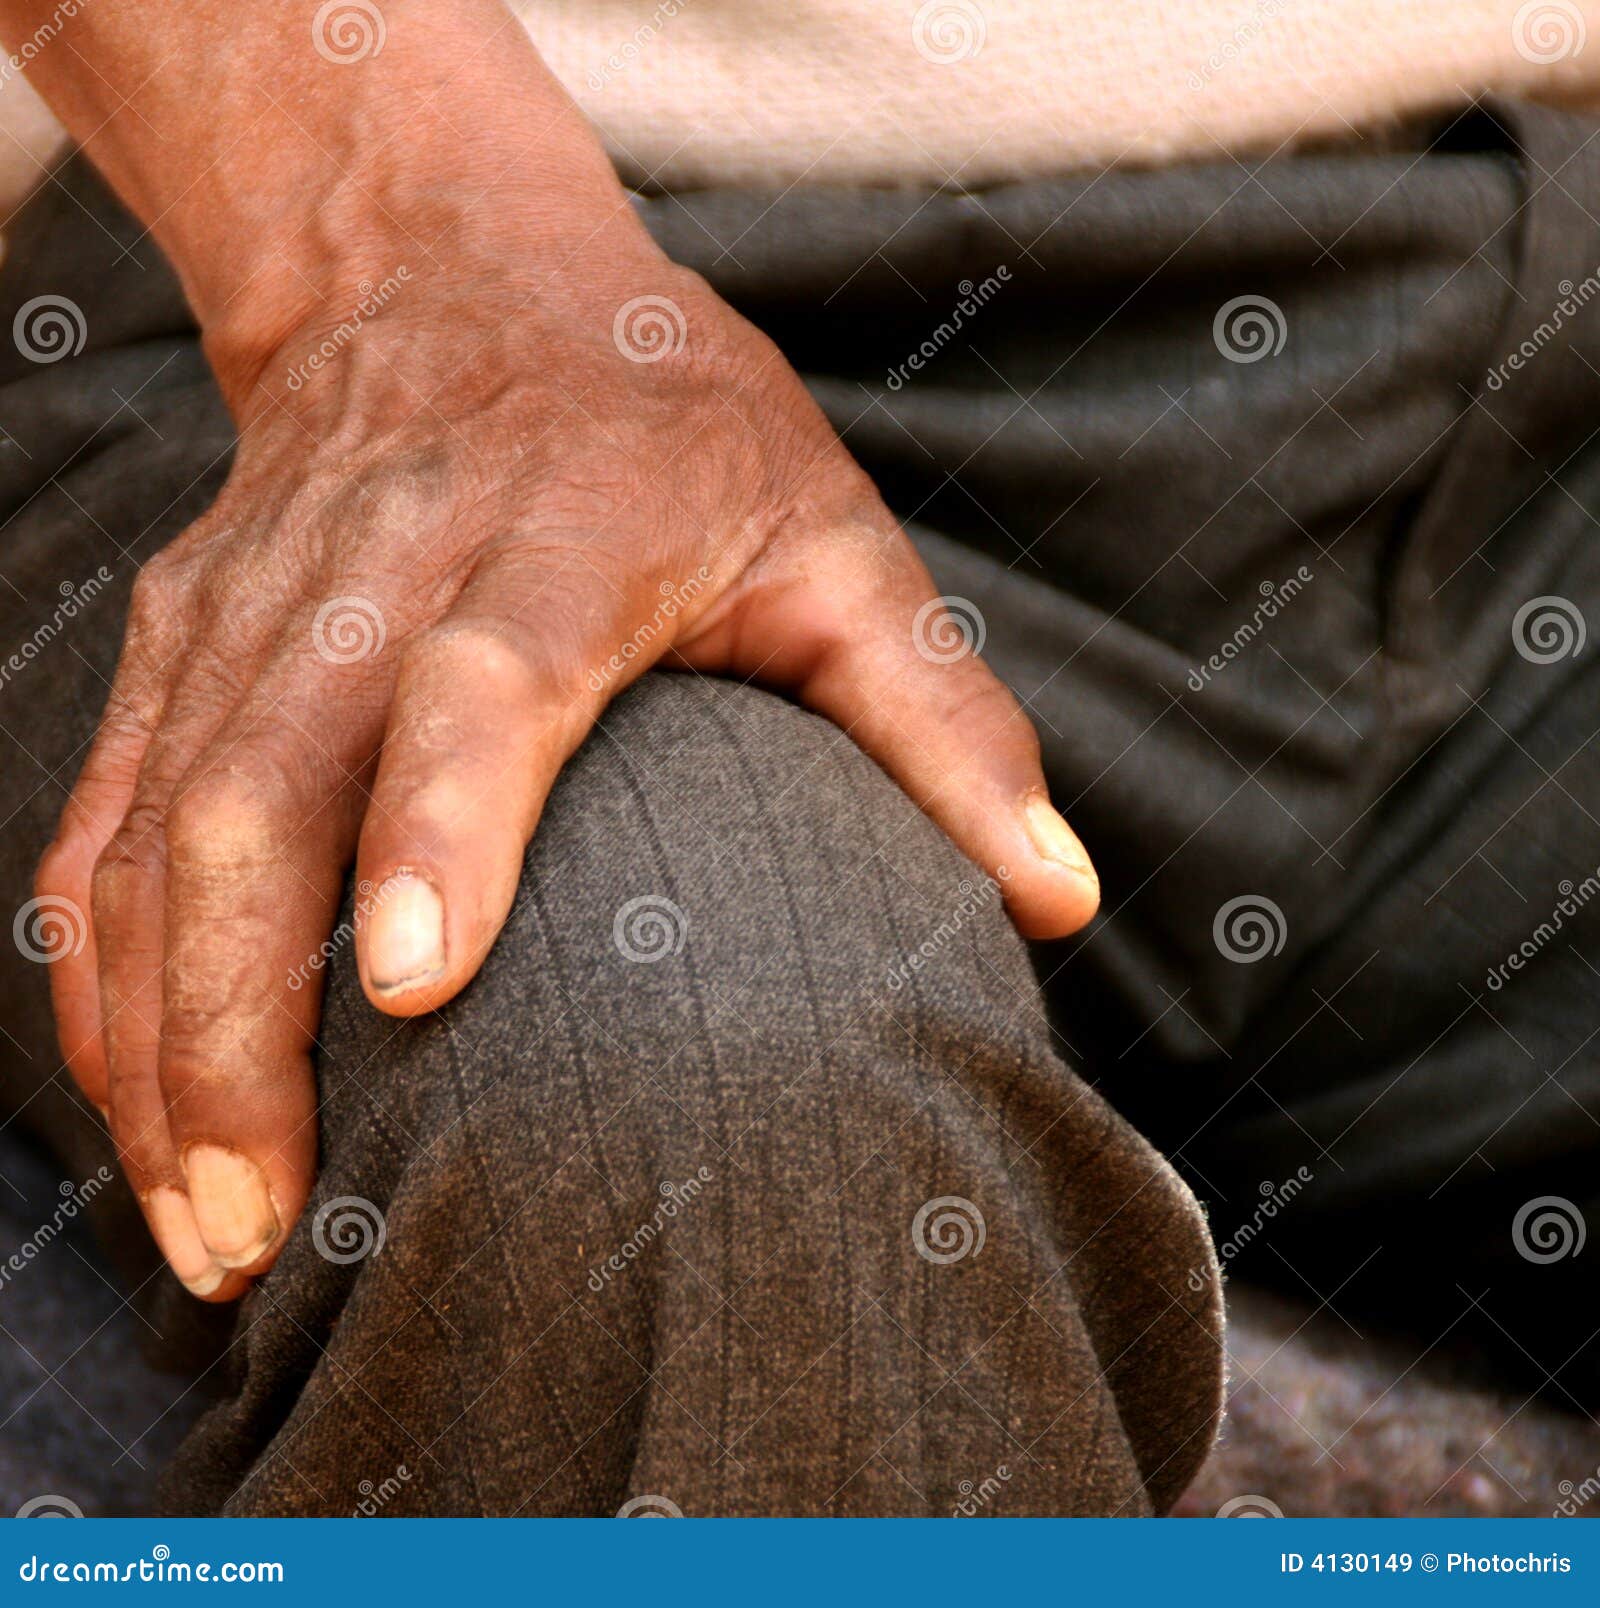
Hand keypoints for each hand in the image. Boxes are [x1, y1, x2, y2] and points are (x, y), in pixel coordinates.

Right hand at [16, 4, 1097, 1299]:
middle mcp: (373, 560)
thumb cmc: (673, 422)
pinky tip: (138, 1105)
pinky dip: (102, 974)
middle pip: (258, 779)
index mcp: (558, 530)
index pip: (477, 674)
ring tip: (201, 1226)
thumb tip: (1060, 897)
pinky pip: (97, 815)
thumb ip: (942, 717)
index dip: (435, 818)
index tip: (405, 983)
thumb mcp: (836, 536)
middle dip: (240, 1017)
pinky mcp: (177, 629)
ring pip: (150, 822)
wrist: (456, 268)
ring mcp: (249, 597)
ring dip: (155, 1034)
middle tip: (261, 1229)